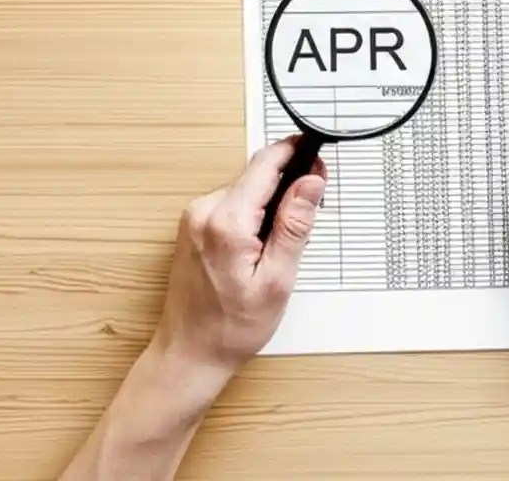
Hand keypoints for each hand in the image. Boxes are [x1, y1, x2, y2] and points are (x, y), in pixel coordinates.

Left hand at [61, 139, 325, 480]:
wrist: (190, 353)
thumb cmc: (232, 327)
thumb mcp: (277, 279)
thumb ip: (295, 225)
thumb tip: (311, 182)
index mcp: (226, 222)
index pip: (266, 164)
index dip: (297, 155)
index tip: (318, 158)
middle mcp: (203, 212)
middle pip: (256, 176)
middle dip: (288, 185)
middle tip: (311, 212)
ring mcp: (194, 218)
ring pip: (246, 191)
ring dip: (270, 205)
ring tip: (283, 244)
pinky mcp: (192, 227)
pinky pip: (232, 206)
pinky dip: (252, 217)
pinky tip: (261, 248)